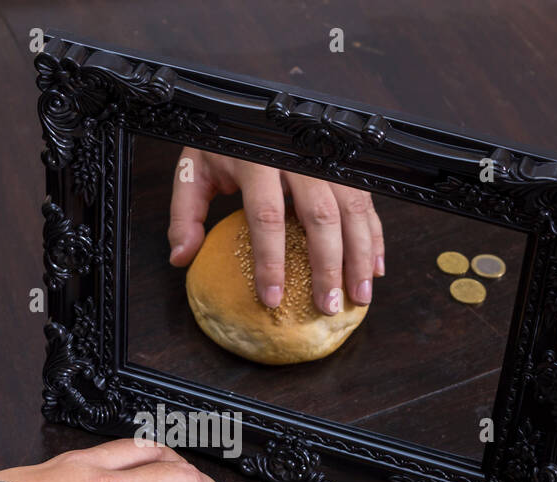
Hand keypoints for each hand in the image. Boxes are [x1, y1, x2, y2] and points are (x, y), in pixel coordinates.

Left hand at [167, 146, 384, 314]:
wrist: (252, 101)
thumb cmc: (225, 138)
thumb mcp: (195, 168)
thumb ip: (185, 213)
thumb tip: (181, 257)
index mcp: (257, 158)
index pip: (267, 217)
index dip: (271, 262)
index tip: (272, 299)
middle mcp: (297, 156)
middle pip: (320, 218)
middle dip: (328, 267)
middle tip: (328, 306)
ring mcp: (326, 157)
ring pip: (352, 210)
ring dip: (359, 256)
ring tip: (358, 296)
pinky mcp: (344, 162)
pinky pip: (366, 201)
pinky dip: (374, 235)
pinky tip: (374, 266)